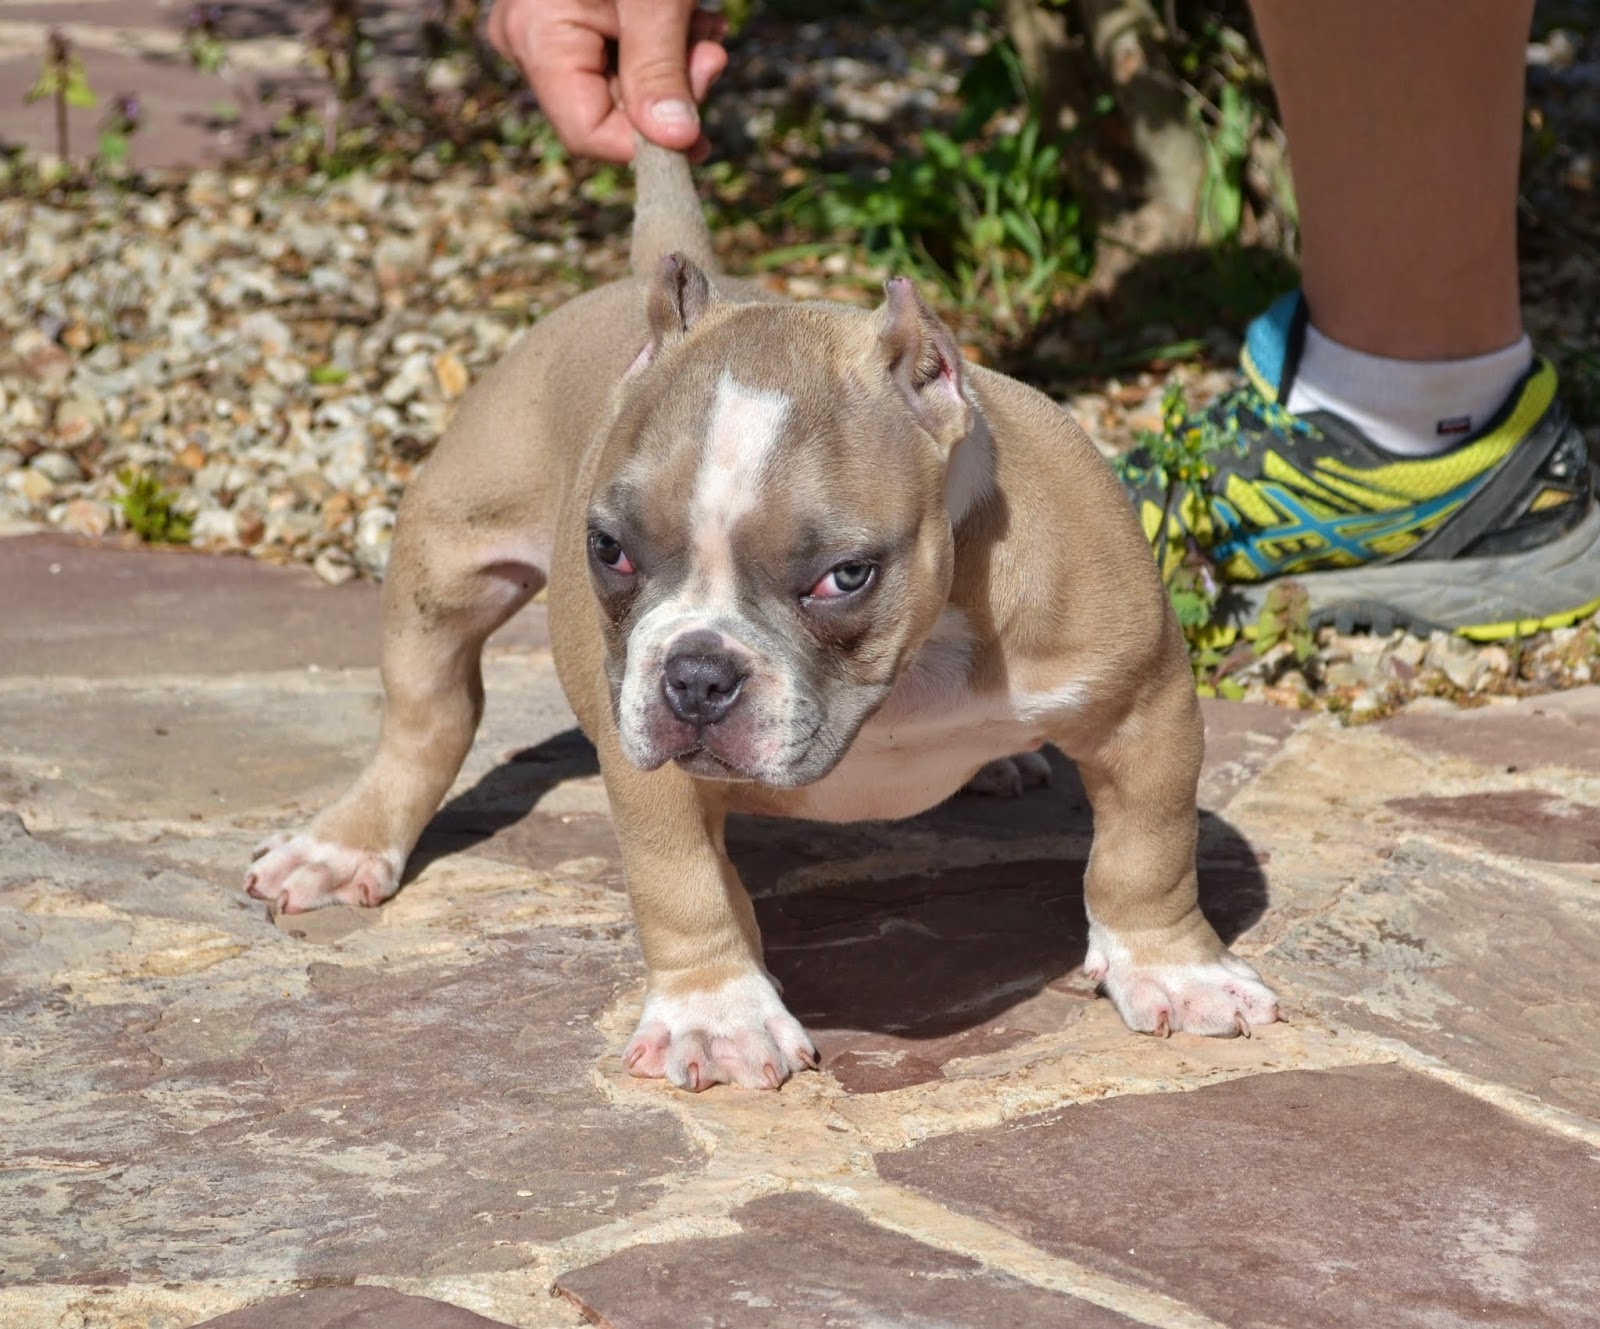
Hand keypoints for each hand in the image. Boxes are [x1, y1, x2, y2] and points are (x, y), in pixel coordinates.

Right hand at [488, 0, 728, 161]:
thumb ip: (661, 68)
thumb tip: (673, 141)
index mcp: (537, 36)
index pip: (588, 133)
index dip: (647, 145)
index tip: (702, 132)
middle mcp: (530, 39)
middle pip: (608, 112)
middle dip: (670, 95)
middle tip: (712, 55)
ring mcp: (551, 29)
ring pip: (624, 88)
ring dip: (678, 68)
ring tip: (704, 27)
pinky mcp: (577, 18)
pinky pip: (622, 58)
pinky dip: (667, 47)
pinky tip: (690, 19)